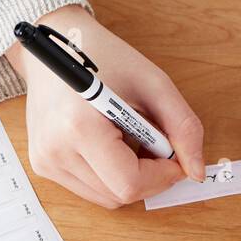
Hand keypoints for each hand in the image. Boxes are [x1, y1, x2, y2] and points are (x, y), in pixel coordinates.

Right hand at [6, 5, 204, 208]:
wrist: (57, 43)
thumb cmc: (104, 55)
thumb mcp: (153, 83)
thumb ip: (183, 127)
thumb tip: (196, 171)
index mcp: (78, 127)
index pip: (128, 183)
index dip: (161, 177)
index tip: (175, 158)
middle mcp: (55, 151)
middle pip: (118, 196)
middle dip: (149, 177)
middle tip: (155, 142)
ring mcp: (45, 161)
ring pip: (106, 198)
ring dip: (130, 177)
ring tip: (132, 138)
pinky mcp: (43, 165)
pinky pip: (90, 188)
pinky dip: (110, 174)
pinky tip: (113, 142)